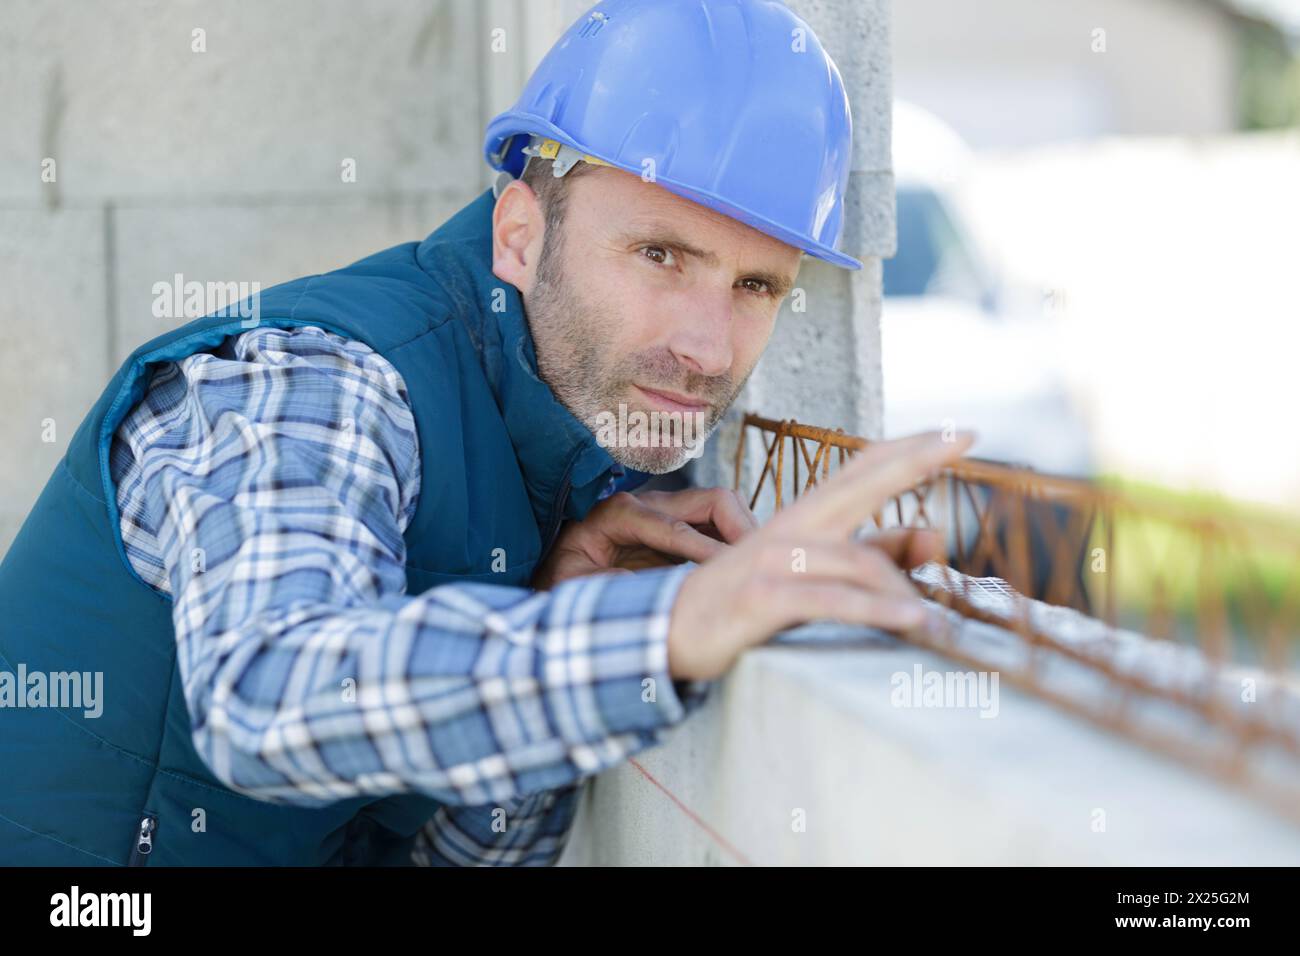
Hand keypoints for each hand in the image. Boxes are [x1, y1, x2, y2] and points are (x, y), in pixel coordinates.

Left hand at [531, 487, 760, 589]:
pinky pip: (719, 528)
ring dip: (744, 533)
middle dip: (739, 528)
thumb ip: (608, 584)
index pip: (673, 527)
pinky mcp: (680, 529)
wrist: (559, 572)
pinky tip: (748, 568)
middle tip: (759, 565)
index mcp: (617, 515)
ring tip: (761, 566)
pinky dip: (738, 543)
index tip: (730, 572)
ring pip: (722, 508)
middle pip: (710, 500)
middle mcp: (647, 505)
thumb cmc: (564, 578)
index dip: (704, 550)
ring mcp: (667, 514)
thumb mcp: (574, 585)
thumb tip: (651, 589)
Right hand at [667, 430, 975, 679]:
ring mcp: (774, 560)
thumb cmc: (744, 604)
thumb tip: (935, 535)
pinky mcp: (763, 599)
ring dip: (905, 594)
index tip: (957, 431)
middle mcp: (791, 529)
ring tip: (938, 627)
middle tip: (965, 435)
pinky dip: (876, 610)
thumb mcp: (812, 576)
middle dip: (914, 457)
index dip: (909, 448)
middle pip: (861, 483)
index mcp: (803, 518)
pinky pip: (831, 601)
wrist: (667, 632)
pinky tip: (912, 620)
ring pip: (856, 563)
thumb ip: (873, 556)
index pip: (862, 471)